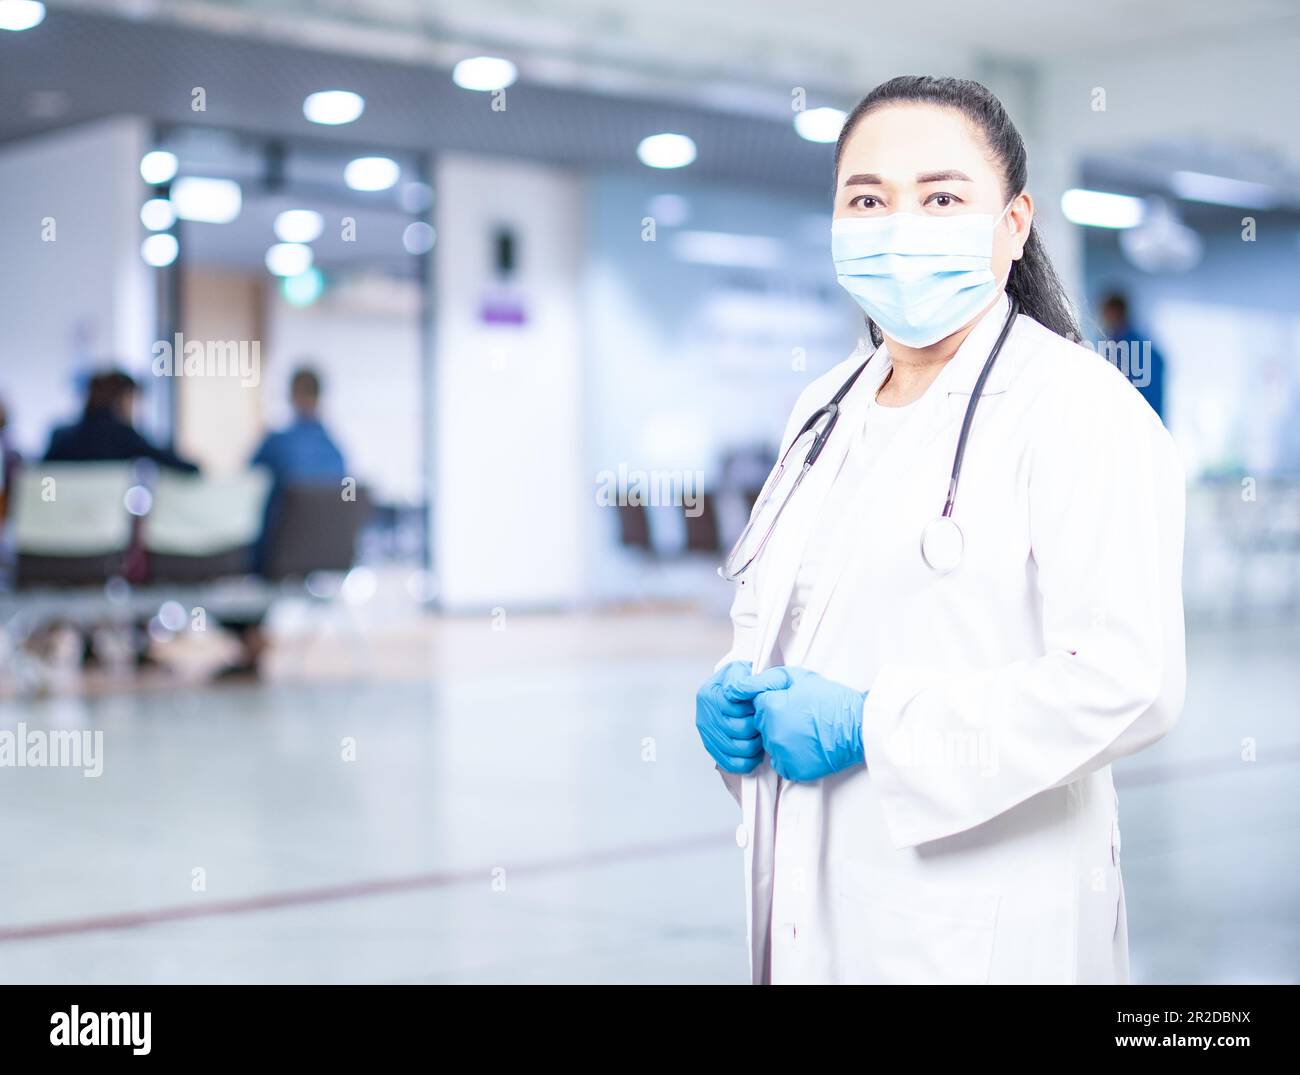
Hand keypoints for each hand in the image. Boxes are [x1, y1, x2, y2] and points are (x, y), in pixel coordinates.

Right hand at [696, 660, 765, 773]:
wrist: (728, 688)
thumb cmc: (738, 680)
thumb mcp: (739, 669)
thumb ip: (742, 676)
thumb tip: (743, 689)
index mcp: (709, 694)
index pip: (738, 708)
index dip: (755, 708)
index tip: (761, 705)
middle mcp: (704, 716)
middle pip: (739, 729)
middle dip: (758, 727)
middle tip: (764, 722)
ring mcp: (707, 735)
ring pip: (737, 748)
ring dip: (755, 744)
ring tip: (760, 735)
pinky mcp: (712, 749)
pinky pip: (731, 764)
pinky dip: (747, 762)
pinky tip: (755, 753)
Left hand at [725, 666, 864, 781]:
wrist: (859, 726)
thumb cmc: (831, 698)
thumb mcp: (798, 677)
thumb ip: (765, 680)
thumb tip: (738, 687)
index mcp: (770, 708)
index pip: (757, 706)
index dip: (775, 702)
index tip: (793, 702)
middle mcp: (771, 733)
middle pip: (762, 726)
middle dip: (776, 721)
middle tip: (801, 717)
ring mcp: (781, 753)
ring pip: (770, 745)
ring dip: (782, 739)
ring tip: (806, 732)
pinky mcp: (792, 770)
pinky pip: (780, 763)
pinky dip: (789, 757)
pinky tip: (807, 747)